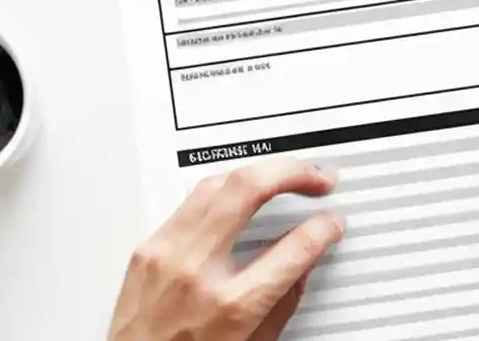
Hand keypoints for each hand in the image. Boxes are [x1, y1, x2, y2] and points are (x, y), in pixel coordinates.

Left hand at [108, 158, 343, 340]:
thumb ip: (282, 304)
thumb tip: (304, 263)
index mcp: (232, 306)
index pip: (293, 248)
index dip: (322, 228)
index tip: (331, 223)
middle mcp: (197, 272)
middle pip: (249, 189)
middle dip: (293, 172)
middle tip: (316, 177)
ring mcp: (167, 255)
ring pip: (217, 183)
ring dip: (258, 171)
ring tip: (283, 175)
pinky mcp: (146, 250)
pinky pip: (190, 203)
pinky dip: (222, 191)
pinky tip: (239, 193)